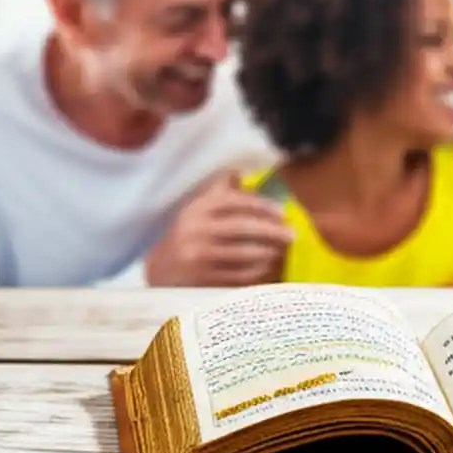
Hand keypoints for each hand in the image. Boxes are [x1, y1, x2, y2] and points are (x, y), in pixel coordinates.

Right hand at [145, 171, 293, 285]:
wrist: (161, 270)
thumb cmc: (189, 235)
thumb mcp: (198, 211)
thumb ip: (218, 193)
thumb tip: (238, 173)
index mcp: (198, 208)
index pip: (235, 202)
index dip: (262, 206)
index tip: (282, 213)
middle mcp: (196, 229)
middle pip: (243, 227)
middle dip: (272, 231)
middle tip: (292, 235)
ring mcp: (199, 255)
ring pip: (243, 252)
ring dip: (268, 252)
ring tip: (282, 252)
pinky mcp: (203, 278)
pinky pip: (238, 274)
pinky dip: (257, 272)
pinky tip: (269, 269)